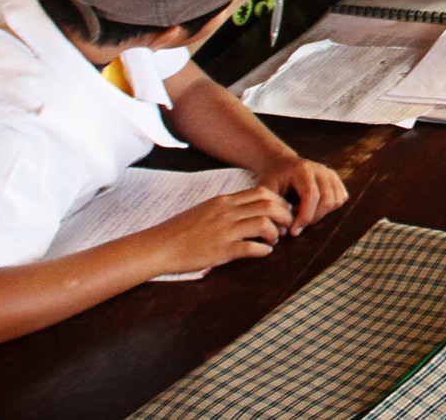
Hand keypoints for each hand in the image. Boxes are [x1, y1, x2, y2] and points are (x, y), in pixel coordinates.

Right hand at [146, 187, 291, 276]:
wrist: (158, 246)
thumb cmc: (180, 230)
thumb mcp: (205, 210)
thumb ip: (226, 208)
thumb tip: (248, 212)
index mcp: (224, 201)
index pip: (262, 192)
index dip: (278, 201)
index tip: (283, 210)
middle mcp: (226, 212)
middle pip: (268, 205)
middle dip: (284, 215)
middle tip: (286, 226)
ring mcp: (224, 231)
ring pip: (263, 224)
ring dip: (275, 233)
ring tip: (274, 240)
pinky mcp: (221, 251)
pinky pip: (251, 248)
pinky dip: (263, 250)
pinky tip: (264, 252)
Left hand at [252, 156, 347, 234]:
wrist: (281, 163)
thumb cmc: (272, 179)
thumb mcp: (265, 191)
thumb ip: (272, 209)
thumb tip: (284, 232)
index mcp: (302, 169)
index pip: (312, 195)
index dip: (305, 216)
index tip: (294, 230)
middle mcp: (320, 169)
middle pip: (327, 200)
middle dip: (314, 218)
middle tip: (298, 225)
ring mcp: (329, 172)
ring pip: (336, 200)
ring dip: (322, 214)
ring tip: (304, 214)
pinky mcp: (335, 178)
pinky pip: (341, 198)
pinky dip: (330, 208)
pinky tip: (314, 208)